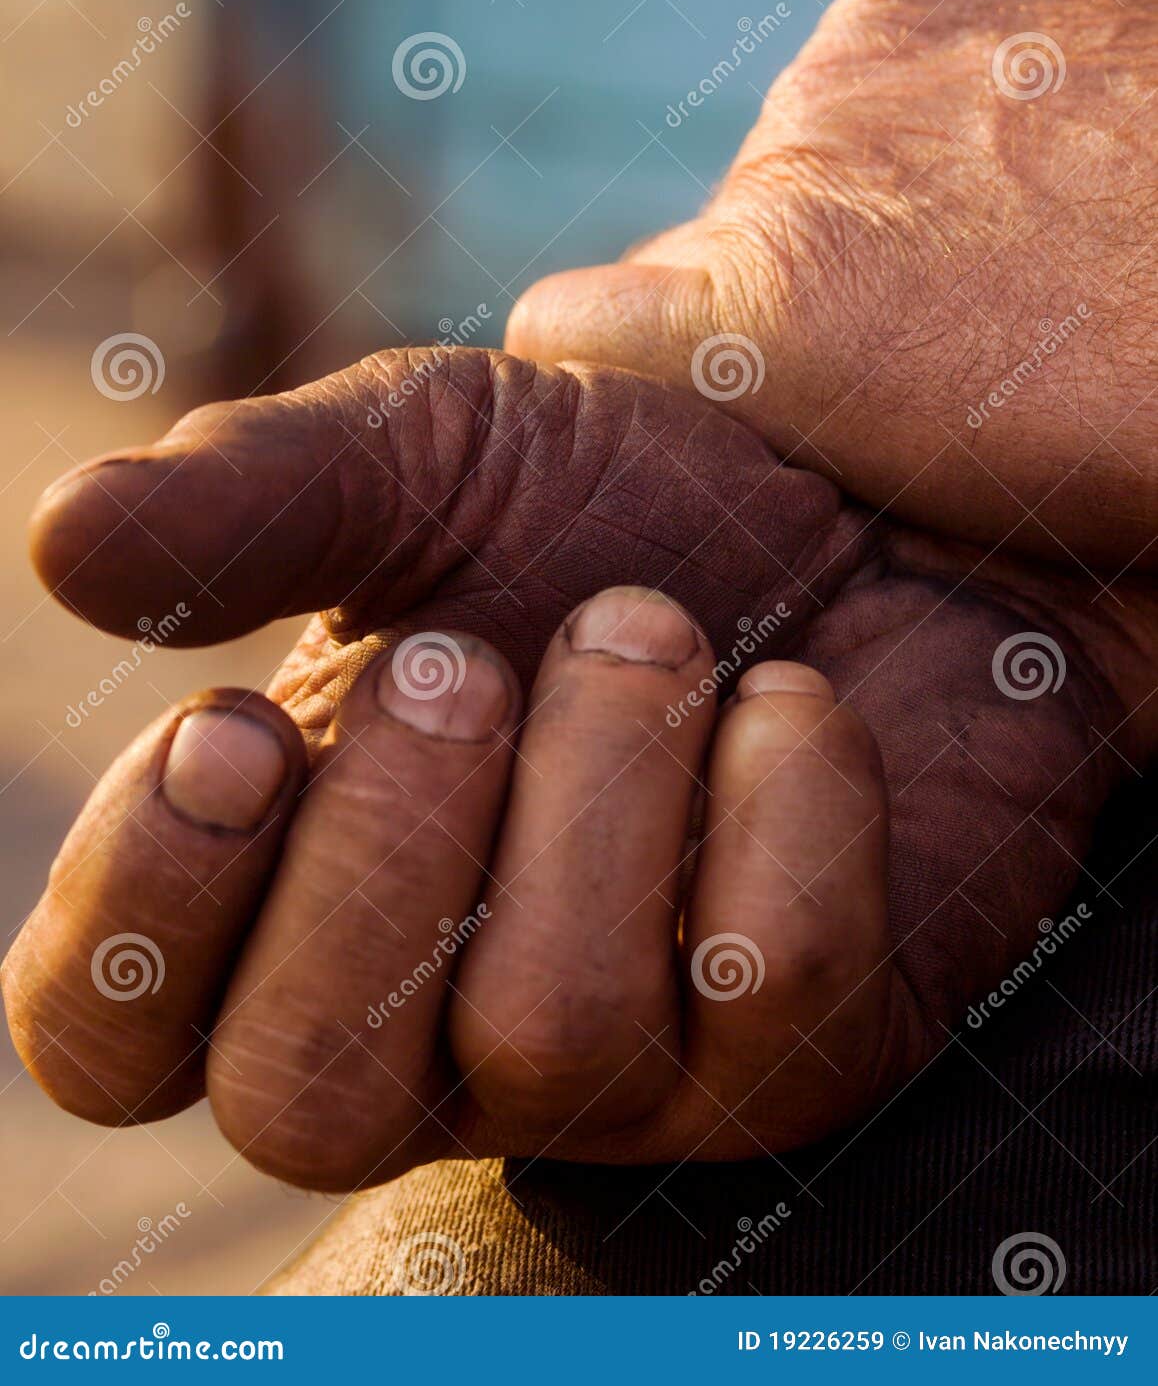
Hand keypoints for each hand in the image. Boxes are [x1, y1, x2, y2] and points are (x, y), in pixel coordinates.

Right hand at [6, 349, 1155, 1189]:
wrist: (857, 500)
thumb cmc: (613, 502)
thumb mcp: (424, 460)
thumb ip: (256, 501)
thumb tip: (63, 543)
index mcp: (290, 888)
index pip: (112, 1035)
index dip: (140, 913)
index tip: (230, 726)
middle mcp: (431, 1020)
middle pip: (306, 1098)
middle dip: (383, 853)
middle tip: (458, 659)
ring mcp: (622, 1064)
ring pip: (551, 1039)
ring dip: (597, 788)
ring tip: (650, 626)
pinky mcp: (798, 1051)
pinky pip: (767, 992)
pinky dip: (780, 803)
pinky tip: (788, 699)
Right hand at [506, 0, 1157, 570]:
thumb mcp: (988, 538)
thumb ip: (800, 456)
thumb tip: (713, 415)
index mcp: (780, 294)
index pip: (577, 329)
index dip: (622, 376)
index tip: (684, 412)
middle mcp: (822, 121)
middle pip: (745, 221)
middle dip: (817, 283)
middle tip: (959, 355)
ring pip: (853, 105)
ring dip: (918, 170)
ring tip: (1066, 237)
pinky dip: (1018, 38)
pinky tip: (1098, 100)